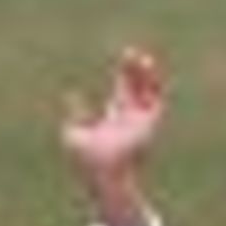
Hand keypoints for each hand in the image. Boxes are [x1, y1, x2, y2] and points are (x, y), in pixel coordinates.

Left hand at [62, 47, 164, 187]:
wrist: (105, 172)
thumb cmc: (88, 160)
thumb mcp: (74, 134)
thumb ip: (75, 113)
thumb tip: (70, 94)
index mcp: (115, 119)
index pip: (122, 93)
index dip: (124, 76)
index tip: (124, 60)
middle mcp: (131, 119)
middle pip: (136, 89)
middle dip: (135, 71)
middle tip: (130, 53)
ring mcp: (141, 122)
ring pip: (149, 93)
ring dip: (147, 75)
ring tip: (141, 57)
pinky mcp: (149, 124)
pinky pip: (156, 100)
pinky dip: (155, 85)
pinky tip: (148, 67)